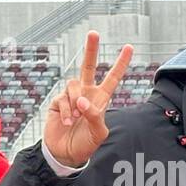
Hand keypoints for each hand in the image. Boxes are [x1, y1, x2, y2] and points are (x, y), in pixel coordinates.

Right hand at [44, 31, 132, 168]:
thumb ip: (94, 116)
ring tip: (76, 118)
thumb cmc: (86, 144)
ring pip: (73, 84)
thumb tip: (83, 100)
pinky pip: (62, 99)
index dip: (120, 64)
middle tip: (94, 33)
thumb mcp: (98, 133)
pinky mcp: (57, 101)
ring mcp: (71, 96)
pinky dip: (66, 111)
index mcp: (101, 99)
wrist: (66, 153)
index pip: (112, 78)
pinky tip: (67, 122)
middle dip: (90, 50)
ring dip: (76, 102)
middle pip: (88, 67)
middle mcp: (86, 94)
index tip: (129, 47)